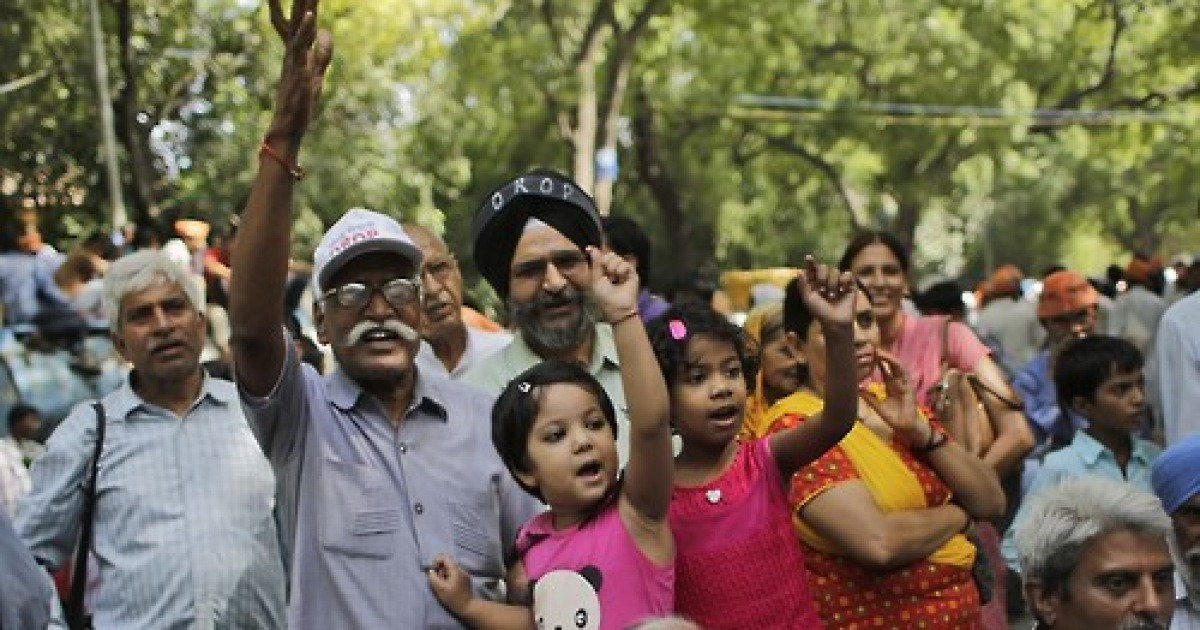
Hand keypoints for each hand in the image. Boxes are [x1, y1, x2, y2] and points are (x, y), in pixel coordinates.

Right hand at [265, 0, 332, 144]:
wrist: (289, 125)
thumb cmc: (301, 102)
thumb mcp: (316, 72)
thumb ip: (322, 53)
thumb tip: (325, 31)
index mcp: (297, 51)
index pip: (298, 21)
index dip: (302, 3)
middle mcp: (292, 52)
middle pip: (296, 18)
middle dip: (300, 0)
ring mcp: (293, 60)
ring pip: (298, 28)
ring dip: (303, 8)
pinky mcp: (297, 71)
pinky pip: (301, 47)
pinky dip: (306, 30)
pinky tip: (311, 16)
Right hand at [427, 554, 472, 615]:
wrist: (468, 607)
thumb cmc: (453, 598)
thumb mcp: (440, 588)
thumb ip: (433, 578)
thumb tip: (431, 571)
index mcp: (455, 569)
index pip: (445, 556)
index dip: (436, 561)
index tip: (433, 571)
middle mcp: (461, 569)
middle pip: (448, 563)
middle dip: (440, 570)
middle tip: (437, 580)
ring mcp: (464, 574)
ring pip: (451, 569)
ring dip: (444, 574)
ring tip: (442, 585)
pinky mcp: (465, 580)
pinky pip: (455, 574)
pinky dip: (449, 578)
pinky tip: (448, 587)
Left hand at [586, 246, 638, 322]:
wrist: (616, 307)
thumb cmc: (604, 296)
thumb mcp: (596, 279)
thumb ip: (595, 263)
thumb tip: (590, 248)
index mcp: (604, 271)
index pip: (602, 256)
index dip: (597, 252)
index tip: (588, 248)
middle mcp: (614, 269)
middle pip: (610, 254)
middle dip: (606, 260)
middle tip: (606, 271)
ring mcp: (623, 271)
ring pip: (617, 257)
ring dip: (613, 266)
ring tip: (613, 277)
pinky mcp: (632, 273)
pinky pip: (626, 263)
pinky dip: (621, 269)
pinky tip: (620, 277)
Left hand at [794, 256, 856, 332]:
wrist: (835, 322)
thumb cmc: (820, 312)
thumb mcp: (808, 299)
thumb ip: (803, 285)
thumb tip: (799, 271)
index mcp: (815, 283)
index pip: (812, 269)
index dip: (810, 263)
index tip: (808, 257)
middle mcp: (826, 281)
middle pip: (823, 267)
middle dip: (821, 277)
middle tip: (822, 290)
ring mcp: (838, 282)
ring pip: (835, 271)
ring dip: (832, 284)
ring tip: (833, 297)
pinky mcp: (850, 285)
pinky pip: (847, 274)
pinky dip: (844, 280)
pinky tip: (843, 290)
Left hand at [862, 350, 929, 446]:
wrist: (905, 427)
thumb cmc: (894, 417)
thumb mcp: (877, 405)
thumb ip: (869, 397)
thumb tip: (856, 389)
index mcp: (891, 385)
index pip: (884, 369)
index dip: (877, 361)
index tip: (868, 354)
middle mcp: (898, 382)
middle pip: (890, 365)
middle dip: (882, 356)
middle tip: (871, 347)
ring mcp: (904, 383)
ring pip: (897, 366)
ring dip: (889, 357)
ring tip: (879, 350)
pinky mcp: (909, 386)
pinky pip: (903, 374)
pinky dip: (896, 366)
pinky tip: (889, 359)